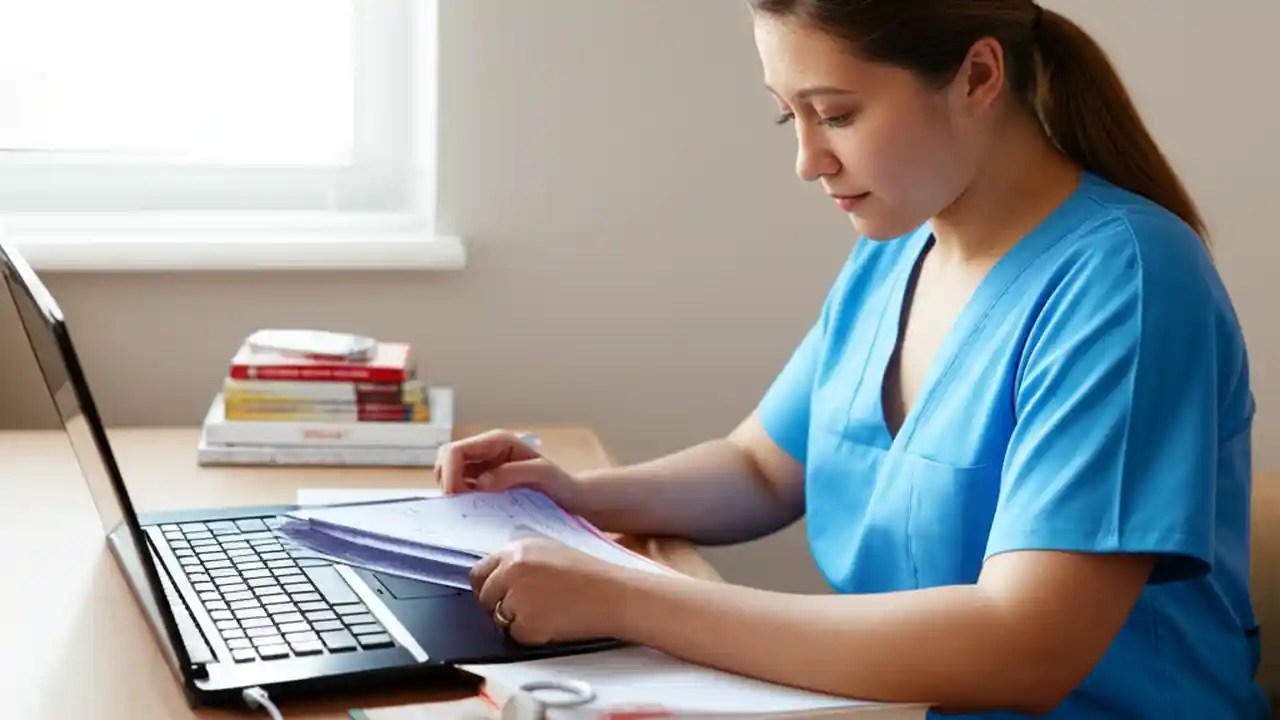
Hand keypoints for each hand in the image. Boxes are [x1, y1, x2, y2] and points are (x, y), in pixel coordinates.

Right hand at [435, 429, 582, 508]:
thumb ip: (514, 474)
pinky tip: (474, 510)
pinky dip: (459, 499)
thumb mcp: (544, 475)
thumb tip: (482, 482)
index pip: (455, 451)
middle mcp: (485, 450)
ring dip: (452, 491)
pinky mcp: (482, 482)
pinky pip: (459, 488)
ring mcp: (482, 466)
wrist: (570, 497)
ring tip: (470, 508)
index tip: (457, 498)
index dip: (449, 473)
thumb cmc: (560, 483)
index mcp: (497, 441)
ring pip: (448, 474)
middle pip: (445, 460)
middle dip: (447, 482)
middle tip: (462, 505)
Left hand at [470, 538, 627, 645]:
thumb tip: (498, 577)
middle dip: (500, 606)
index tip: (495, 596)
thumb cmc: (591, 575)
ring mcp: (516, 597)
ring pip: (499, 618)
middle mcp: (511, 570)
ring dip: (518, 620)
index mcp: (517, 550)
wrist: (615, 594)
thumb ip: (521, 560)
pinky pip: (516, 635)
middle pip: (486, 597)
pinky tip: (554, 624)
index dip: (488, 587)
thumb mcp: (551, 551)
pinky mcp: (526, 623)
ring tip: (550, 613)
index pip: (480, 572)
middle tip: (529, 609)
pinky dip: (531, 635)